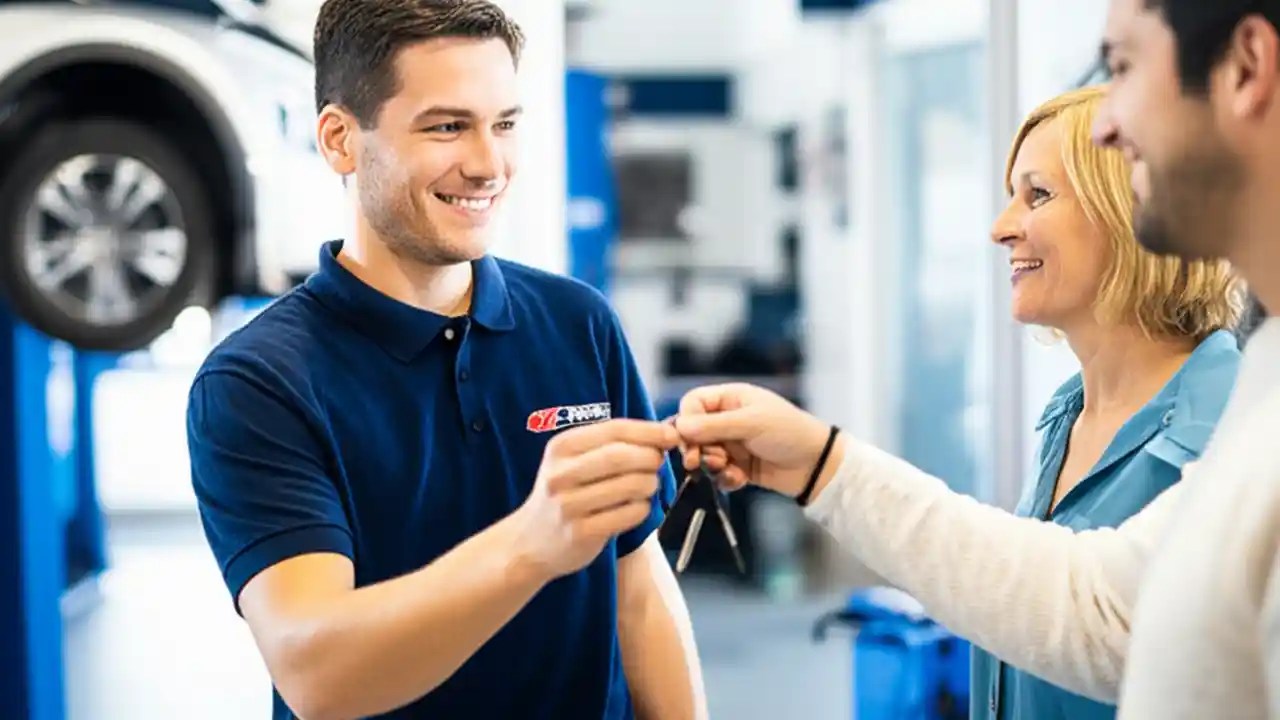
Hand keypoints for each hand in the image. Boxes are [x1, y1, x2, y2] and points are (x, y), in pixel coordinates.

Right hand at [514, 419, 678, 580]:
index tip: (670, 435)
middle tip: (658, 462)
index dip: (649, 431)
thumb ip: (611, 445)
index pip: (614, 430)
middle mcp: (561, 474)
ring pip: (630, 485)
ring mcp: (569, 505)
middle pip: (622, 456)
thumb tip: (664, 433)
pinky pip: (629, 514)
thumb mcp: (573, 461)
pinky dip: (643, 508)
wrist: (530, 541)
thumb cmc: (564, 494)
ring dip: (650, 483)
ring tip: (647, 485)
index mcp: (561, 447)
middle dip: (651, 457)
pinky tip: (636, 507)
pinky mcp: (582, 532)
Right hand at [674, 383, 841, 499]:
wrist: (817, 465)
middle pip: (694, 432)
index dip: (686, 420)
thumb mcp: (751, 423)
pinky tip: (739, 479)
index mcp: (732, 399)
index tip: (688, 437)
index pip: (693, 403)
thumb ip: (714, 426)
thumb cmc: (789, 432)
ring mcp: (733, 444)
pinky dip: (725, 478)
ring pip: (704, 455)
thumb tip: (680, 426)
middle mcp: (728, 419)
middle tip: (697, 460)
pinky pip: (718, 473)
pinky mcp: (739, 467)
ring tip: (727, 468)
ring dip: (711, 464)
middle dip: (696, 447)